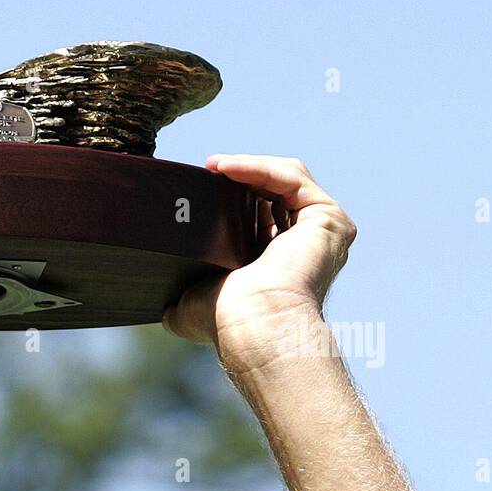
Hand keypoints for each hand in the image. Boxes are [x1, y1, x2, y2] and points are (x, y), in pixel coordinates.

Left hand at [162, 155, 356, 371]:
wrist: (252, 324)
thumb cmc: (226, 322)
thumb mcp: (194, 305)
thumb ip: (184, 298)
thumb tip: (164, 309)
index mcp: (279, 261)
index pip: (262, 213)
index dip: (233, 195)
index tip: (203, 184)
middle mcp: (306, 245)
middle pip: (276, 190)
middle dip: (241, 175)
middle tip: (208, 169)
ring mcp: (322, 231)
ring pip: (285, 178)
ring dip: (248, 166)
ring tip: (214, 166)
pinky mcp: (328, 217)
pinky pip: (291, 177)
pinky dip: (259, 167)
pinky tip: (227, 168)